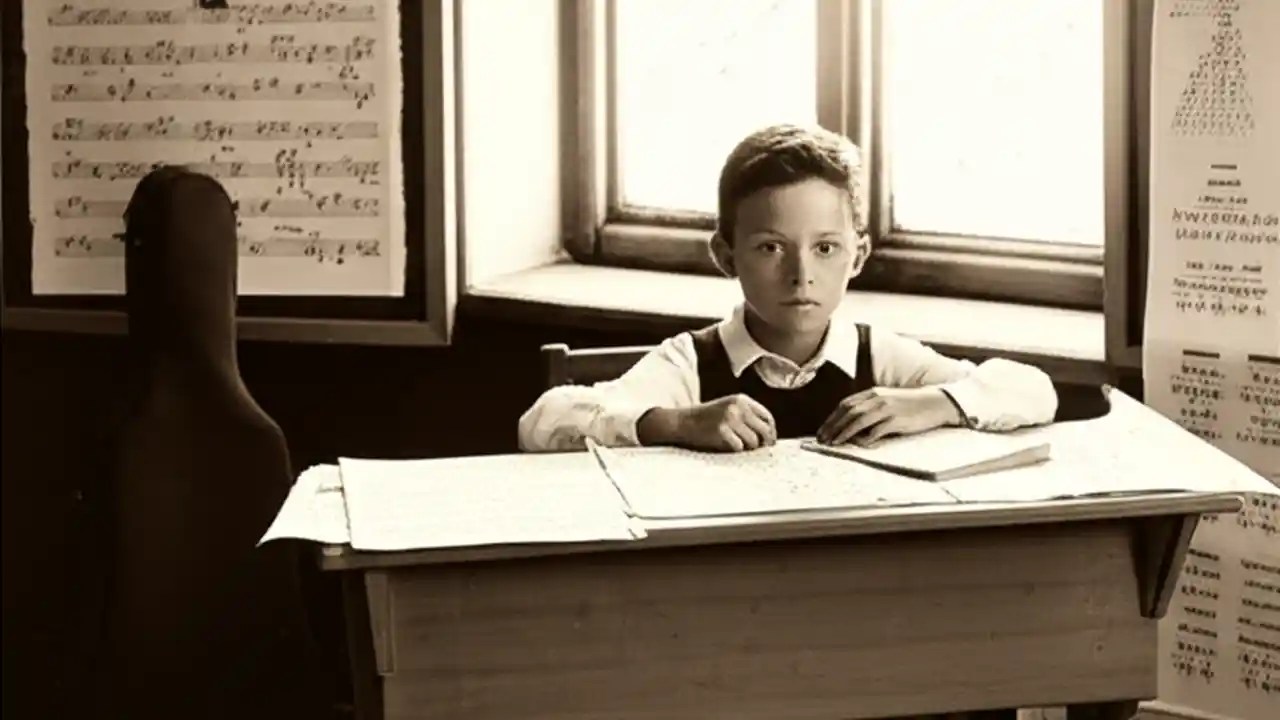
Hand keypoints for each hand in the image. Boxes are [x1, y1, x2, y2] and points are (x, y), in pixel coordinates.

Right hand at [639, 394, 777, 451]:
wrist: (681, 421)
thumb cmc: (705, 419)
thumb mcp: (728, 409)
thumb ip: (746, 417)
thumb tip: (768, 437)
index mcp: (741, 399)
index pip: (767, 417)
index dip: (771, 432)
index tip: (768, 442)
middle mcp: (738, 407)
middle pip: (765, 430)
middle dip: (764, 443)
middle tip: (758, 451)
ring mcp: (730, 418)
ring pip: (753, 441)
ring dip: (747, 448)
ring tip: (735, 446)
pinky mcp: (722, 430)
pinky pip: (739, 447)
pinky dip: (734, 450)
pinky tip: (724, 446)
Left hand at [816, 386, 960, 446]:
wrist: (936, 402)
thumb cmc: (911, 405)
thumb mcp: (887, 402)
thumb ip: (871, 409)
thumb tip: (852, 426)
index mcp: (873, 393)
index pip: (846, 404)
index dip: (832, 418)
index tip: (823, 431)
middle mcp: (877, 398)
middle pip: (849, 412)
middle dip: (833, 426)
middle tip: (823, 440)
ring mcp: (887, 408)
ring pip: (859, 420)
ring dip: (844, 432)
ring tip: (834, 443)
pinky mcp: (897, 420)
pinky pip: (877, 430)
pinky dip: (866, 438)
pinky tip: (858, 446)